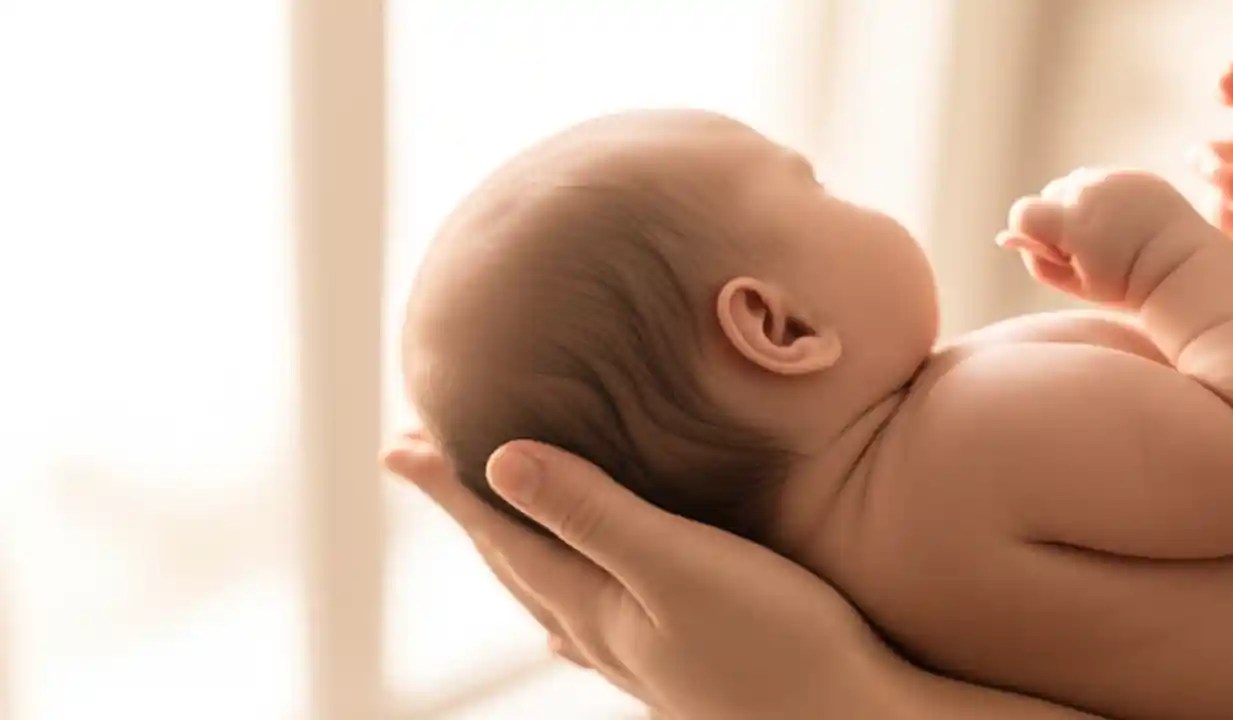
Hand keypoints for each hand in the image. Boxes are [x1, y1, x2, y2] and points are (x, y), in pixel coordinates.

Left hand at [381, 434, 902, 719]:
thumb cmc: (777, 644)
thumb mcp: (679, 568)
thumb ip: (594, 514)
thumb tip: (501, 461)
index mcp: (595, 607)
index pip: (502, 535)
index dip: (450, 488)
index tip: (398, 447)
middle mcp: (605, 636)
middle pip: (514, 563)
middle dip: (468, 510)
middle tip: (421, 465)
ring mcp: (643, 658)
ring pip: (550, 594)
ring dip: (511, 548)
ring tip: (488, 521)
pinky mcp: (682, 665)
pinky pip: (593, 618)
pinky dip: (567, 590)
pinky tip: (576, 613)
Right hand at [997, 168, 1200, 305]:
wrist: (1182, 268)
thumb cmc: (1125, 284)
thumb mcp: (1074, 284)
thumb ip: (1037, 262)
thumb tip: (1009, 238)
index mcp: (1071, 221)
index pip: (1021, 213)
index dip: (1029, 234)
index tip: (1055, 251)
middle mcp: (1088, 191)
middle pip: (1048, 195)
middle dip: (1056, 216)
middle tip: (1085, 245)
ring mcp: (1114, 177)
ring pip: (1075, 184)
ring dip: (1080, 204)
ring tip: (1106, 231)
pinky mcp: (1135, 174)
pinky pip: (1104, 179)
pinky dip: (1106, 197)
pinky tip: (1125, 221)